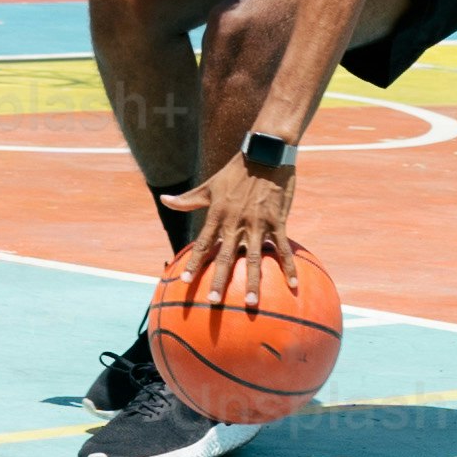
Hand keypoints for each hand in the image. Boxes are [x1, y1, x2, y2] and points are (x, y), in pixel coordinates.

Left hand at [176, 159, 296, 292]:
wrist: (266, 153)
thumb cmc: (236, 170)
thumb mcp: (210, 185)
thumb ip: (189, 199)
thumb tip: (164, 200)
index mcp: (218, 214)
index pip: (203, 243)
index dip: (194, 263)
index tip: (186, 282)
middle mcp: (235, 221)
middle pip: (225, 256)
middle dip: (219, 280)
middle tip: (213, 302)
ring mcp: (257, 223)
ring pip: (253, 258)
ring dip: (252, 282)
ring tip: (250, 303)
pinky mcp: (277, 220)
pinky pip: (282, 248)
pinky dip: (288, 267)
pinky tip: (292, 284)